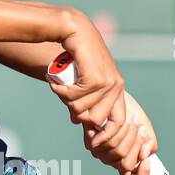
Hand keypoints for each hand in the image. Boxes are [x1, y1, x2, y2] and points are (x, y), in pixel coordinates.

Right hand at [50, 11, 126, 133]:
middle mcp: (116, 87)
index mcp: (116, 90)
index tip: (91, 142)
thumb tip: (77, 121)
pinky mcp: (96, 78)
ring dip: (65, 99)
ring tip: (59, 84)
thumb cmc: (77, 56)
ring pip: (81, 109)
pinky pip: (75, 98)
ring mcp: (107, 83)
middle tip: (65, 96)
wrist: (75, 31)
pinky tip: (55, 82)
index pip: (118, 122)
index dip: (105, 136)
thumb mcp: (86, 80)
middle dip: (76, 112)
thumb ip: (85, 99)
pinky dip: (61, 92)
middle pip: (94, 120)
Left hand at [84, 91, 157, 174]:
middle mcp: (113, 160)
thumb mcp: (145, 129)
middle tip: (140, 128)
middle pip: (126, 163)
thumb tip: (145, 156)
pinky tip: (124, 120)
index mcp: (126, 160)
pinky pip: (107, 143)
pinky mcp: (90, 141)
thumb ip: (149, 144)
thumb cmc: (129, 114)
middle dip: (136, 143)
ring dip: (129, 135)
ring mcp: (101, 152)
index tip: (147, 161)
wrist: (115, 98)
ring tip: (133, 121)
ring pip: (118, 153)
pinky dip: (119, 132)